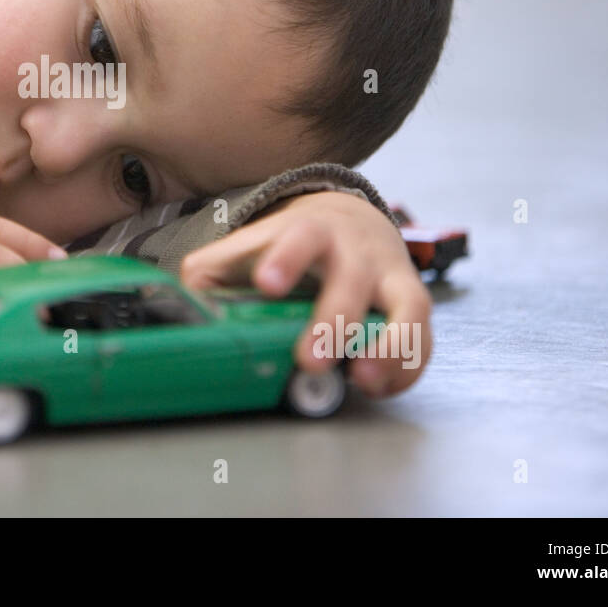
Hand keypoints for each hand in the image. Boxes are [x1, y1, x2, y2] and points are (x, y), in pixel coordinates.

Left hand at [178, 190, 431, 397]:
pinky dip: (406, 367)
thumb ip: (213, 271)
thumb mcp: (250, 246)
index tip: (266, 284)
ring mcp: (390, 278)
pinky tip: (379, 386)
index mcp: (308, 233)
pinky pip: (423, 339)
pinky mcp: (413, 305)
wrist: (350, 220)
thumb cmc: (291, 245)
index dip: (284, 260)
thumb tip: (184, 302)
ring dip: (389, 347)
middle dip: (333, 321)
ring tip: (362, 379)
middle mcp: (355, 253)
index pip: (297, 238)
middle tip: (310, 358)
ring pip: (407, 308)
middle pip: (351, 281)